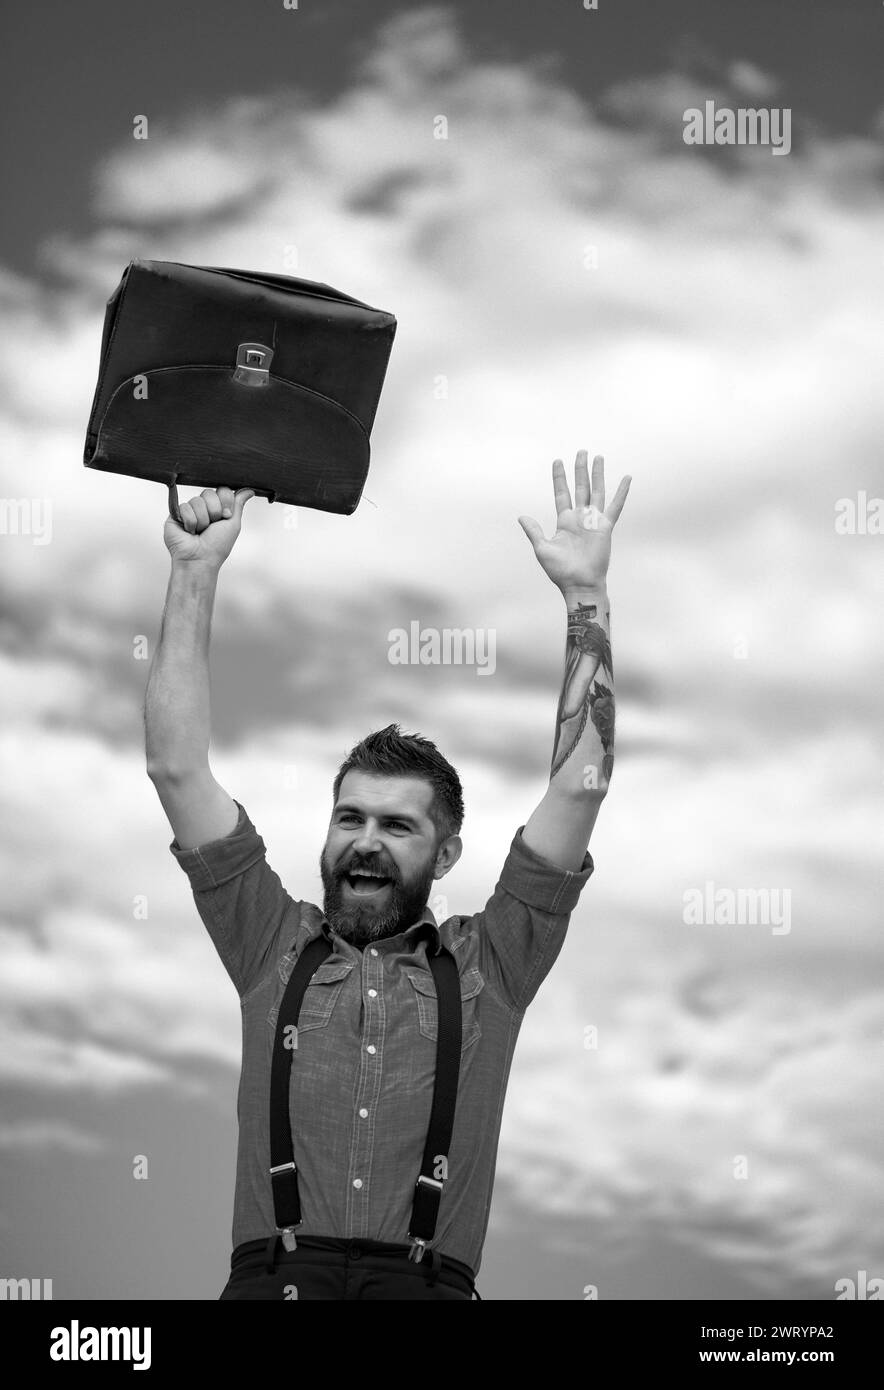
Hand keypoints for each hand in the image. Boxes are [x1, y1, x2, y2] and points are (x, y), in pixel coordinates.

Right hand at [163, 486, 254, 567]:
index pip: (222, 490)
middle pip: (209, 493)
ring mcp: (189, 510)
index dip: (225, 501)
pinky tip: (189, 532)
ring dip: (202, 520)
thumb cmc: (216, 547)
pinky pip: (184, 507)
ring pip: (197, 501)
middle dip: (214, 511)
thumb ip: (238, 504)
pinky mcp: (175, 514)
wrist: (199, 559)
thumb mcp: (233, 524)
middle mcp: (203, 508)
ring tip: (199, 532)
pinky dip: (190, 522)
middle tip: (211, 527)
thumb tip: (249, 491)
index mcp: (217, 508)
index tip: (226, 516)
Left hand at [518, 451, 630, 594]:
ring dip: (597, 474)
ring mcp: (593, 521)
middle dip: (580, 469)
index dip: (559, 477)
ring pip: (596, 491)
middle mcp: (580, 517)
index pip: (561, 493)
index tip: (557, 461)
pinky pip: (616, 506)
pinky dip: (622, 492)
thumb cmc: (560, 571)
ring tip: (598, 457)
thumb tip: (521, 517)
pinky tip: (627, 478)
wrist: (579, 584)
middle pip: (580, 487)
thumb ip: (534, 531)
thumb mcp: (542, 549)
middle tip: (581, 451)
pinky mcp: (606, 527)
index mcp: (564, 521)